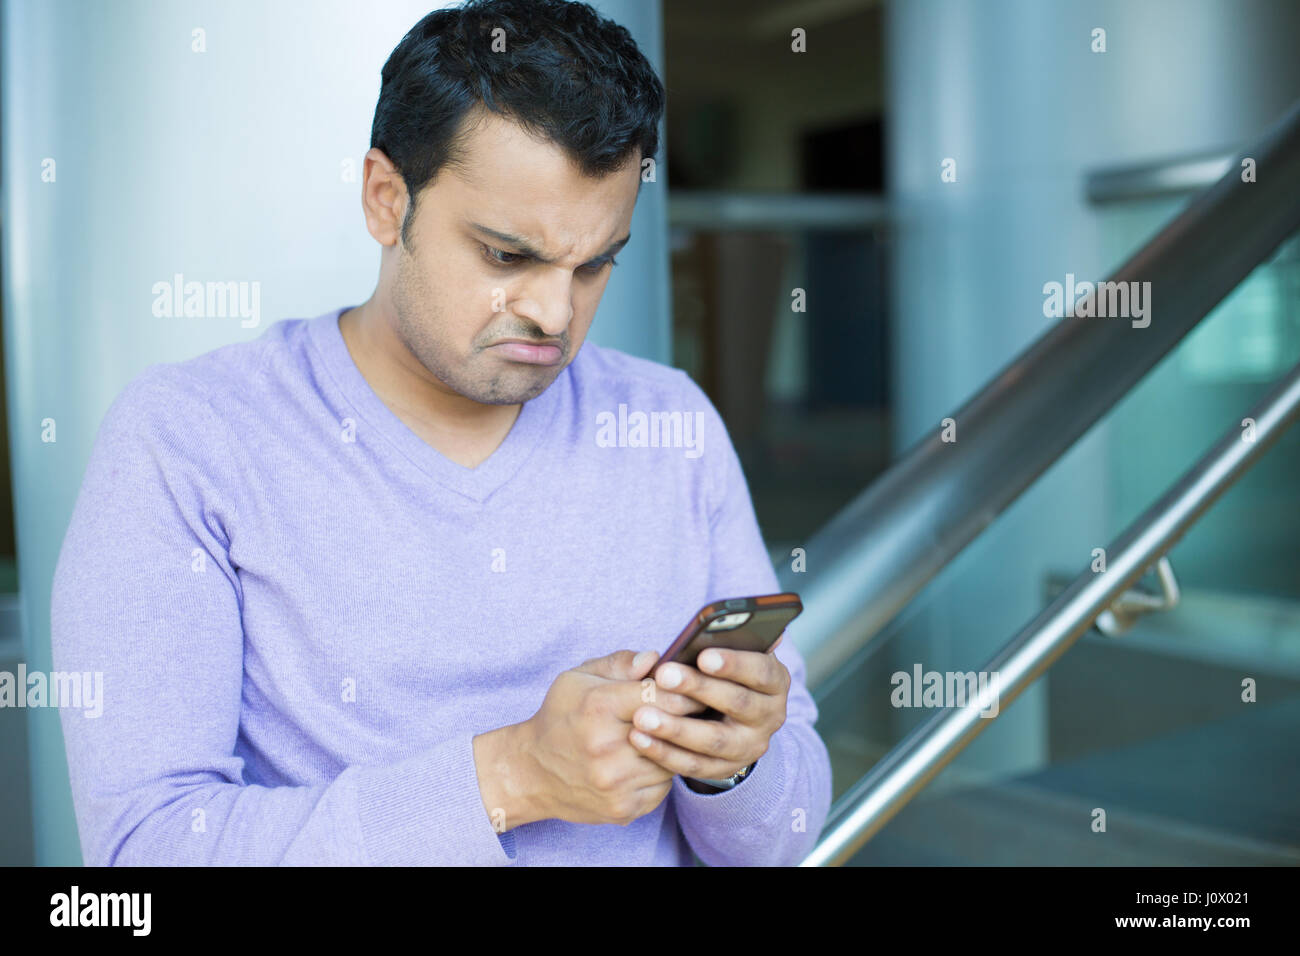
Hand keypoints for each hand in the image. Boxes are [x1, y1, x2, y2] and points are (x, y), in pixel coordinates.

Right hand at [481, 649, 707, 829]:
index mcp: (599, 707)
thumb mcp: (578, 678)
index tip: (691, 688)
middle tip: (695, 710)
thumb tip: (656, 659)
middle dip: (686, 717)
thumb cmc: (560, 718)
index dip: (682, 689)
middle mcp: (607, 747)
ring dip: (674, 747)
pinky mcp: (623, 808)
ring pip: (672, 759)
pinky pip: (663, 787)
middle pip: (672, 728)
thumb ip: (619, 663)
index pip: (661, 694)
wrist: (531, 773)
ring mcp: (616, 782)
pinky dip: (660, 773)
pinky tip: (647, 762)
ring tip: (668, 736)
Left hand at [628, 639, 790, 784]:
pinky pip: (695, 765)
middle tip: (664, 676)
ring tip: (643, 715)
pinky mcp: (726, 769)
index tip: (702, 655)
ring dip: (676, 728)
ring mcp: (750, 746)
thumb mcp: (725, 652)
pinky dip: (665, 752)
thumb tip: (708, 629)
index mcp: (775, 681)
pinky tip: (639, 738)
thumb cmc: (721, 671)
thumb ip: (717, 640)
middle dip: (698, 689)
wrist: (729, 715)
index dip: (734, 664)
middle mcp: (770, 715)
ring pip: (714, 739)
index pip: (761, 671)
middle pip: (738, 703)